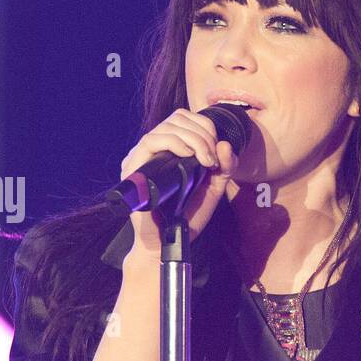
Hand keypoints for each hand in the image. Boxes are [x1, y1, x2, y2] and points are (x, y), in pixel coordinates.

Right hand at [119, 108, 238, 260]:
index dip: (205, 126)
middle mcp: (153, 149)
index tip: (217, 150)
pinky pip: (151, 140)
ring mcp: (141, 156)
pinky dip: (175, 143)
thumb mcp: (212, 189)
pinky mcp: (133, 166)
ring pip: (167, 126)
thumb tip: (226, 144)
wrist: (167, 242)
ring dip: (194, 139)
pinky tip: (189, 158)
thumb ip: (224, 168)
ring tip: (205, 161)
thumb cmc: (186, 216)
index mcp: (169, 149)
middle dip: (203, 134)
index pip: (185, 118)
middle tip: (212, 159)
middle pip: (178, 118)